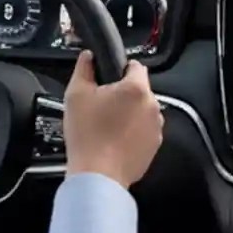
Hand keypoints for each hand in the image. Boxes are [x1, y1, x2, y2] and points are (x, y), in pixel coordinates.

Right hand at [63, 51, 162, 188]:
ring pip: (142, 110)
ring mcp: (156, 127)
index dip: (120, 70)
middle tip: (102, 106)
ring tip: (108, 126)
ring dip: (130, 113)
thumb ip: (84, 69)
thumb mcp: (76, 95)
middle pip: (139, 90)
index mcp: (136, 89)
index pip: (135, 66)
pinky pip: (144, 130)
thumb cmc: (87, 136)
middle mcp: (152, 106)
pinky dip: (133, 132)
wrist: (97, 175)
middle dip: (123, 94)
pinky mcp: (154, 145)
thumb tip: (88, 57)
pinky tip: (115, 140)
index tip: (107, 80)